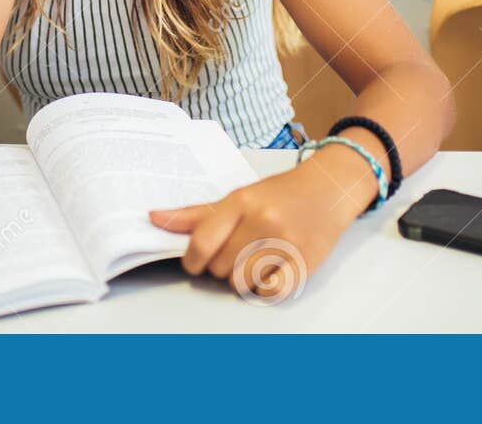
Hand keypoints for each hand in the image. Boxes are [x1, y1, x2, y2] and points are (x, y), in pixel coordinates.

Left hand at [148, 159, 361, 300]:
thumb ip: (197, 214)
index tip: (195, 263)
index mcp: (241, 202)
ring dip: (242, 279)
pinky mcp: (304, 263)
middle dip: (221, 267)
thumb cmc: (279, 194)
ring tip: (254, 261)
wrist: (328, 189)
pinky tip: (269, 272)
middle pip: (220, 267)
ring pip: (242, 283)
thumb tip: (154, 218)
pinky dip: (265, 289)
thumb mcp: (238, 196)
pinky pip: (270, 293)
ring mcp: (285, 242)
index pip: (202, 243)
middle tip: (236, 253)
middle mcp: (263, 220)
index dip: (193, 261)